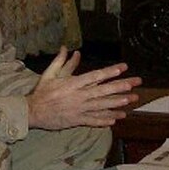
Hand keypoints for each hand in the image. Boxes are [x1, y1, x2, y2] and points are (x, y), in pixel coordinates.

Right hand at [26, 47, 141, 128]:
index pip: (95, 76)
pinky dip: (106, 119)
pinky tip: (117, 118)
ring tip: (131, 99)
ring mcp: (79, 109)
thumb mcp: (49, 74)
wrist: (32, 112)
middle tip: (136, 83)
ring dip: (118, 103)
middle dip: (121, 86)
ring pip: (102, 106)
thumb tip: (67, 48)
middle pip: (104, 90)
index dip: (110, 71)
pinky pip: (94, 120)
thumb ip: (61, 61)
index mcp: (73, 83)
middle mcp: (79, 96)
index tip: (123, 67)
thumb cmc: (42, 92)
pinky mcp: (77, 120)